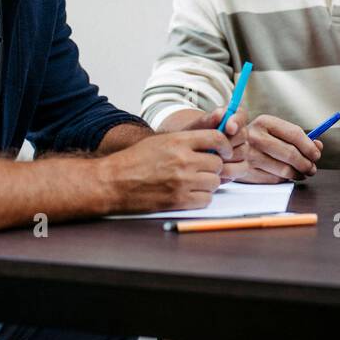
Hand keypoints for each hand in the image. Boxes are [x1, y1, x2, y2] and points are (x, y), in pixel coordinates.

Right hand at [95, 128, 230, 213]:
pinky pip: (206, 199)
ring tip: (195, 182)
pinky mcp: (178, 200)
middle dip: (214, 168)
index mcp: (179, 141)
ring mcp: (182, 181)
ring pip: (215, 182)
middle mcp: (183, 160)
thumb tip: (214, 144)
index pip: (217, 139)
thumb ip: (187, 141)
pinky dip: (202, 198)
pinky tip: (190, 193)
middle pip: (218, 163)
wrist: (114, 182)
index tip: (224, 152)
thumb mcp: (161, 141)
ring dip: (209, 183)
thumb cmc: (135, 160)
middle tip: (205, 170)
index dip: (225, 146)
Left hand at [179, 108, 248, 181]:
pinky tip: (216, 170)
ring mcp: (242, 150)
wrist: (188, 155)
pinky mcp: (241, 165)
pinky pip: (242, 167)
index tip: (228, 127)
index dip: (237, 121)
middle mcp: (240, 133)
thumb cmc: (192, 138)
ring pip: (242, 152)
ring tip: (211, 160)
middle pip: (243, 135)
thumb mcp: (195, 128)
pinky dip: (229, 170)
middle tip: (213, 147)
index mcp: (231, 119)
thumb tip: (220, 114)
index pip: (241, 115)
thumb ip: (207, 120)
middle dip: (228, 141)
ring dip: (226, 157)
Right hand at [239, 114, 322, 182]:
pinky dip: (284, 180)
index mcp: (264, 122)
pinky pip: (274, 180)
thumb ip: (296, 136)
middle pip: (291, 154)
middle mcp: (255, 137)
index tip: (317, 154)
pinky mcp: (245, 172)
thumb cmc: (257, 138)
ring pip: (284, 170)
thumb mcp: (273, 130)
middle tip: (312, 168)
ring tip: (302, 173)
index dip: (309, 147)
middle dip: (307, 164)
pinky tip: (286, 176)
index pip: (295, 134)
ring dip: (298, 174)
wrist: (226, 146)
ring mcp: (248, 156)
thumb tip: (318, 145)